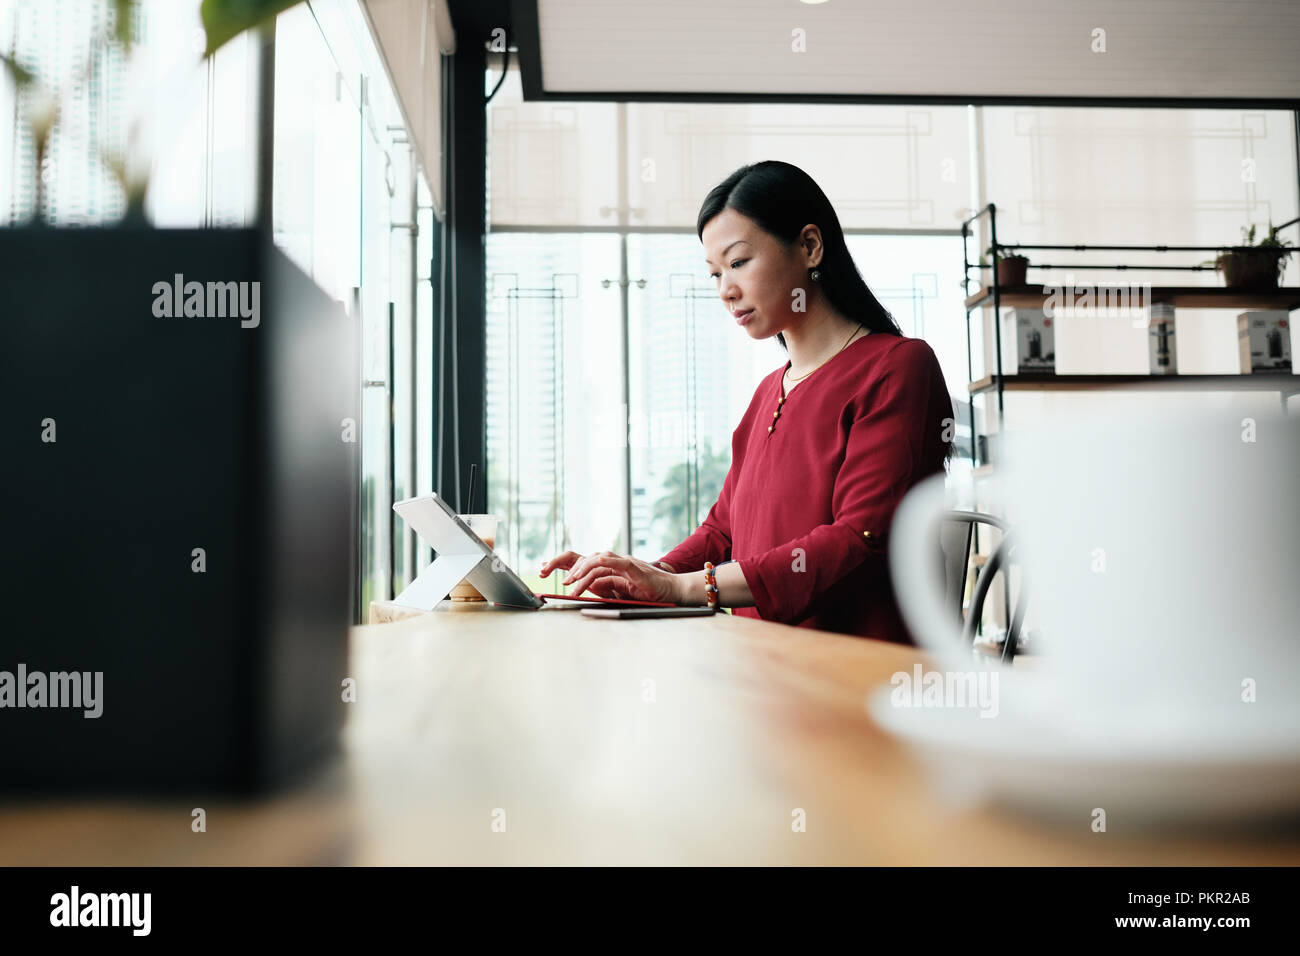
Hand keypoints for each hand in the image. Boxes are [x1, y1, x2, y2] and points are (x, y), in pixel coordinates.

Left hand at [538, 550, 682, 603]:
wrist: (672, 590)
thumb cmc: (650, 592)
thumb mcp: (622, 591)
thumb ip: (607, 586)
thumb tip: (590, 586)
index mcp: (612, 566)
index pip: (587, 561)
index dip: (568, 565)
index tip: (551, 572)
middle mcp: (616, 560)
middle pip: (586, 558)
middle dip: (567, 567)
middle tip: (555, 579)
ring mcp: (623, 562)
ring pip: (594, 561)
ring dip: (579, 574)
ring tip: (570, 586)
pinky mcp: (631, 567)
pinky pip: (609, 563)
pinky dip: (594, 568)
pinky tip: (584, 577)